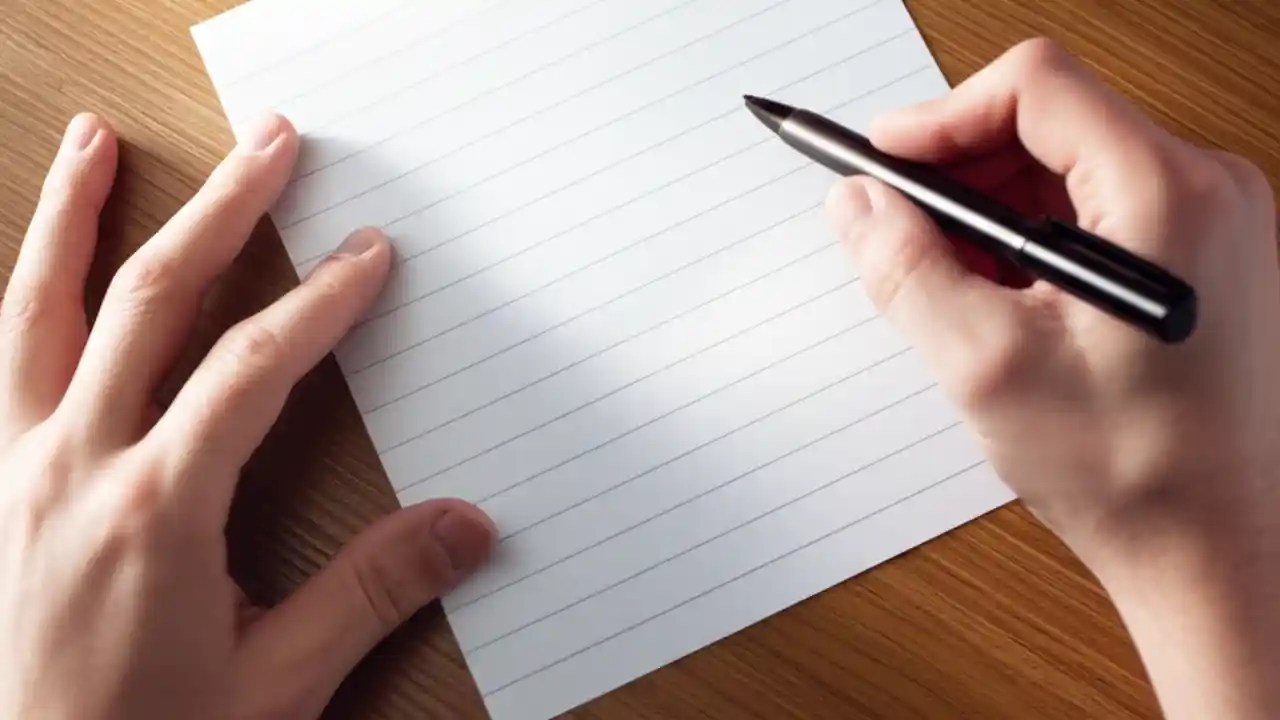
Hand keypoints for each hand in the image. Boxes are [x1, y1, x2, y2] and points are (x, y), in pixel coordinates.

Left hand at [0, 113, 494, 718]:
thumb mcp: (278, 681)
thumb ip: (373, 593)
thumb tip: (468, 527)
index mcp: (158, 509)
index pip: (253, 367)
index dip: (321, 301)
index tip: (366, 253)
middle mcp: (75, 468)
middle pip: (151, 302)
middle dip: (221, 212)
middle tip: (270, 144)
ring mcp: (17, 468)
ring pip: (41, 311)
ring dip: (76, 217)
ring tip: (101, 143)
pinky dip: (22, 293)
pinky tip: (38, 266)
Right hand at [826, 39, 1278, 717]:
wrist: (1217, 545)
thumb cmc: (1136, 474)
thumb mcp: (986, 368)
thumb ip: (907, 271)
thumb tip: (857, 205)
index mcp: (1164, 197)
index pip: (1034, 87)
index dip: (941, 117)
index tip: (886, 162)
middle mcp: (1205, 189)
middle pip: (1050, 120)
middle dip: (961, 168)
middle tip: (902, 229)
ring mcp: (1213, 220)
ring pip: (1068, 164)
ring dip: (994, 206)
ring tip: (952, 279)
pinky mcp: (1204, 252)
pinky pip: (1099, 205)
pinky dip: (1035, 235)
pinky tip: (1003, 296)